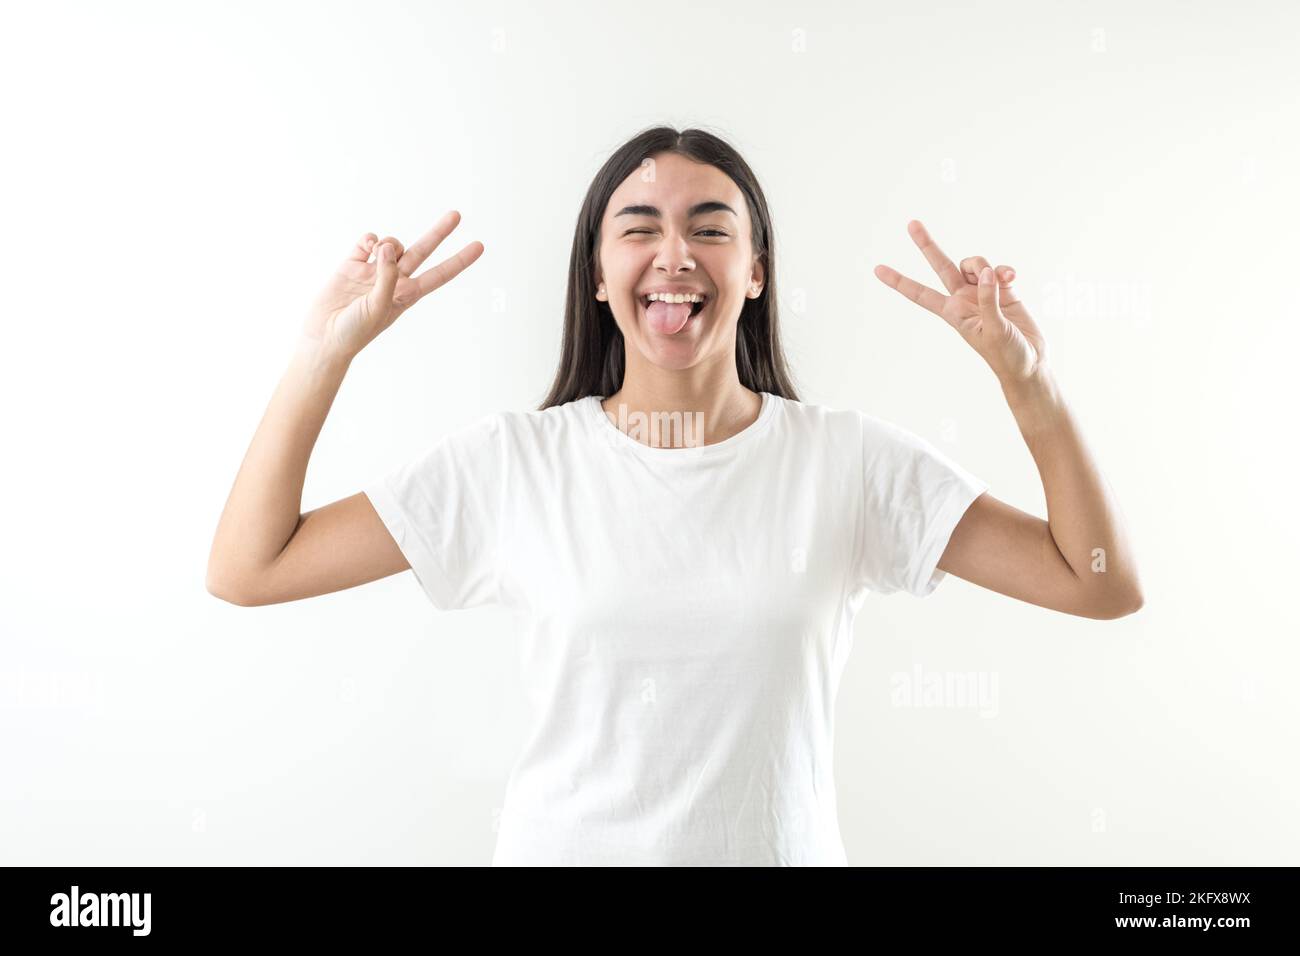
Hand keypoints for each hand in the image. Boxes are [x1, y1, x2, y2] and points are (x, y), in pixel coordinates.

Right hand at [300, 210, 483, 362]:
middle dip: (439, 233)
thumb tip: (387, 248)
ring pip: (392, 244)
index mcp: (407, 294)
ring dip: (389, 242)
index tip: (479, 247)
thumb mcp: (379, 307)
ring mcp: (373, 271)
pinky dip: (368, 239)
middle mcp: (394, 280)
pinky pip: (366, 243)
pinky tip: (366, 246)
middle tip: (456, 215)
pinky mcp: (352, 265)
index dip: (459, 261)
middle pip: (422, 251)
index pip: (440, 274)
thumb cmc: (355, 331)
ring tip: (378, 252)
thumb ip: (387, 276)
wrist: (324, 337)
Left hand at [873, 220, 1047, 385]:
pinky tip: (1013, 277)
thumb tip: (985, 272)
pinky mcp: (1003, 290)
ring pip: (974, 264)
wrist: (1029, 363)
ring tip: (1003, 280)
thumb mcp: (994, 330)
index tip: (877, 269)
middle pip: (941, 266)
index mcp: (953, 312)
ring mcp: (983, 292)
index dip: (899, 281)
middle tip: (911, 223)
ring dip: (986, 265)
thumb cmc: (1006, 355)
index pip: (920, 294)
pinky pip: (998, 270)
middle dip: (927, 245)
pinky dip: (1005, 270)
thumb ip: (988, 299)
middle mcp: (963, 299)